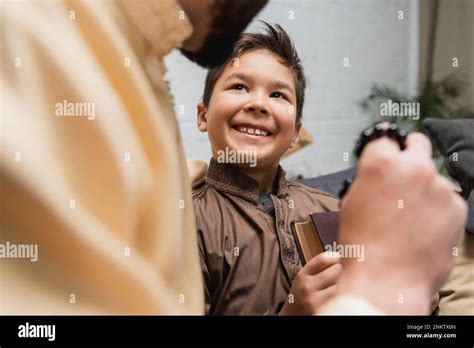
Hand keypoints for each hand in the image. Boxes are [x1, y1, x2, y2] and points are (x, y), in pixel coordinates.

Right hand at [280, 252, 341, 314]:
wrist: (292, 314)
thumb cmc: (302, 293)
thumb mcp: (303, 276)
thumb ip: (316, 267)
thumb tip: (336, 255)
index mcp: (302, 274)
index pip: (323, 259)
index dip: (333, 257)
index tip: (336, 258)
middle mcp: (306, 285)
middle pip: (335, 270)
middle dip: (338, 270)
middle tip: (335, 273)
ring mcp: (313, 298)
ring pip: (339, 284)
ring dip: (338, 284)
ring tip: (331, 286)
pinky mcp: (320, 308)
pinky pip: (337, 296)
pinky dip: (337, 295)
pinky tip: (332, 296)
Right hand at [336, 133, 466, 313]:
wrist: (386, 279)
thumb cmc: (363, 245)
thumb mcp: (352, 202)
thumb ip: (369, 178)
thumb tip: (381, 172)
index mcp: (381, 163)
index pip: (384, 138)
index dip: (382, 151)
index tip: (385, 156)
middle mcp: (414, 168)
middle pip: (416, 143)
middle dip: (409, 153)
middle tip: (403, 173)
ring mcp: (439, 187)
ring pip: (432, 176)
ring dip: (423, 188)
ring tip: (409, 216)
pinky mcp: (457, 207)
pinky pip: (446, 199)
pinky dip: (437, 208)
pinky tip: (422, 228)